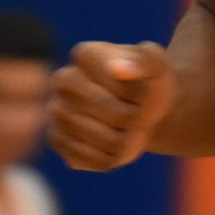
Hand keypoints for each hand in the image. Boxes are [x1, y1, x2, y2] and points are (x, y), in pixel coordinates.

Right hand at [48, 41, 174, 171]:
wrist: (139, 107)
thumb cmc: (148, 82)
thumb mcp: (158, 66)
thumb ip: (145, 61)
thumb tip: (117, 69)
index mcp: (86, 55)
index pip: (126, 90)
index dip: (145, 96)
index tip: (147, 89)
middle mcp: (63, 80)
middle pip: (119, 117)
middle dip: (140, 119)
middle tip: (141, 113)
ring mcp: (57, 111)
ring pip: (110, 143)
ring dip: (130, 140)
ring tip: (128, 127)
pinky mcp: (58, 140)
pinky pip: (97, 160)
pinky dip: (116, 157)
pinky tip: (115, 142)